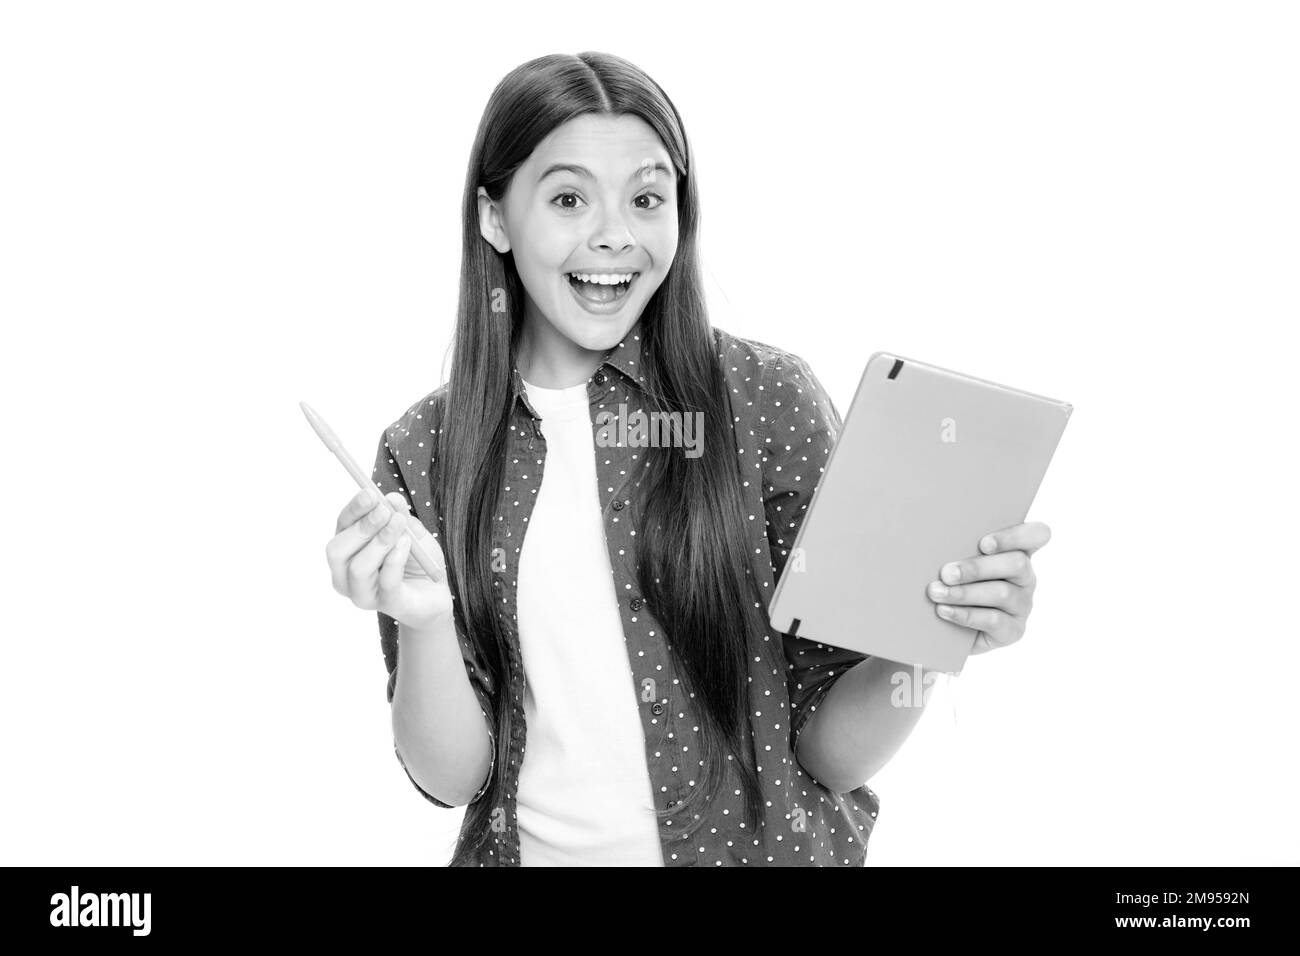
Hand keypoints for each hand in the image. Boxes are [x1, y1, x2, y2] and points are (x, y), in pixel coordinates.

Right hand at [325, 488, 453, 632]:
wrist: (436, 594)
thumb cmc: (417, 561)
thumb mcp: (411, 531)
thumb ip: (401, 516)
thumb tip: (391, 498)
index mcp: (348, 551)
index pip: (341, 527)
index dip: (354, 509)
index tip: (370, 493)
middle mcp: (346, 576)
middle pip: (337, 550)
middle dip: (361, 527)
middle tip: (384, 511)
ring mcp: (364, 594)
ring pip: (358, 568)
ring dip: (380, 542)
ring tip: (400, 525)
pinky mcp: (388, 605)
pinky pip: (386, 583)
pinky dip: (395, 560)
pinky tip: (406, 544)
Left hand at [926, 521, 1050, 654]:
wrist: (945, 629)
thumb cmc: (951, 583)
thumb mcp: (956, 563)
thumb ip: (958, 548)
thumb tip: (936, 538)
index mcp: (1017, 551)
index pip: (1037, 534)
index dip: (1016, 536)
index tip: (984, 544)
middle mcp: (1025, 577)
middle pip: (1017, 564)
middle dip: (978, 568)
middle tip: (946, 573)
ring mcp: (1023, 604)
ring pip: (1003, 593)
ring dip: (965, 592)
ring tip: (937, 592)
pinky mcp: (1013, 630)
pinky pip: (994, 620)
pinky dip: (965, 614)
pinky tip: (944, 611)